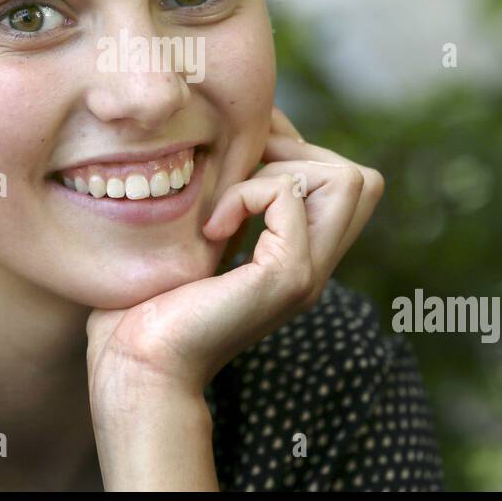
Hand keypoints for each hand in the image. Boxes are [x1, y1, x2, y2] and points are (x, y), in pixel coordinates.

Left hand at [86, 105, 385, 404]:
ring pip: (348, 181)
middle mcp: (316, 266)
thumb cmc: (151, 300)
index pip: (349, 182)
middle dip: (298, 153)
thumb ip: (231, 201)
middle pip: (362, 180)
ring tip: (229, 203)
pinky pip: (290, 196)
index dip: (298, 151)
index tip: (240, 162)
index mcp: (301, 255)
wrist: (140, 362)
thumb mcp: (202, 236)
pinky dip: (246, 194)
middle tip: (240, 177)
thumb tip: (239, 138)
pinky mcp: (288, 278)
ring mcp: (309, 275)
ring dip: (278, 172)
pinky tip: (211, 227)